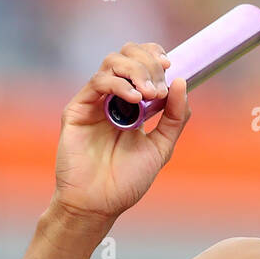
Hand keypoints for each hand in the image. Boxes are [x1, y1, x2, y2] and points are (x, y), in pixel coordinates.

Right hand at [51, 41, 191, 224]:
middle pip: (127, 55)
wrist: (100, 203)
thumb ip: (174, 118)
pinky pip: (98, 82)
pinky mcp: (78, 108)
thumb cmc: (127, 180)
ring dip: (136, 72)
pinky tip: (134, 100)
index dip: (154, 55)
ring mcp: (95, 101)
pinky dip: (119, 85)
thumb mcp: (161, 148)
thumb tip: (182, 82)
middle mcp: (113, 97)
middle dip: (148, 63)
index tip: (170, 64)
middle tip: (159, 88)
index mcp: (133, 104)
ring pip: (112, 62)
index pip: (142, 63)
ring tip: (149, 94)